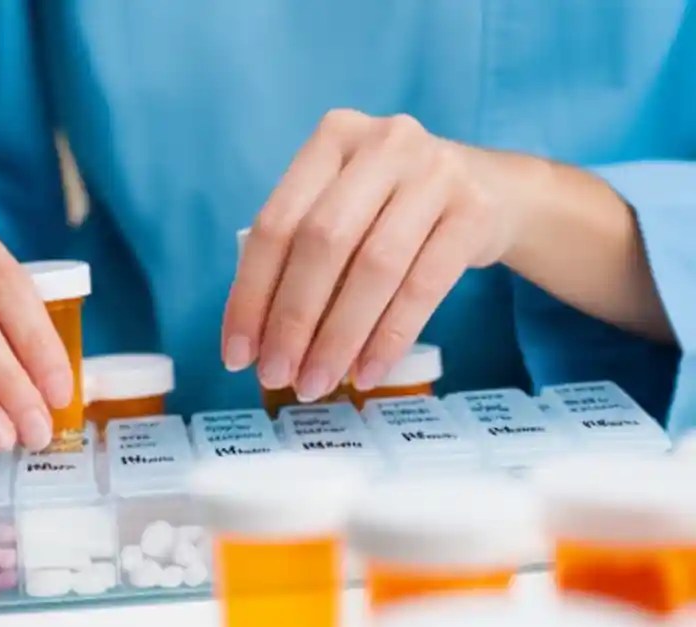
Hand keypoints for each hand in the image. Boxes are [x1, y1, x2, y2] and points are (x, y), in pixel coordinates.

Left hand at [223, 109, 524, 400]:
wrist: (494, 192)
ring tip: (316, 383)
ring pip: (374, 268)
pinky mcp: (475, 211)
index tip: (236, 353)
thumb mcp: (345, 205)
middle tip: (277, 375)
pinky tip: (366, 373)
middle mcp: (384, 144)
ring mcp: (435, 173)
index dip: (250, 294)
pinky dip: (388, 338)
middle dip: (292, 320)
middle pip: (322, 243)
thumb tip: (257, 343)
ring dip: (338, 338)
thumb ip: (299, 253)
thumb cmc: (394, 209)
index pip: (276, 224)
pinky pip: (423, 288)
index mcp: (333, 138)